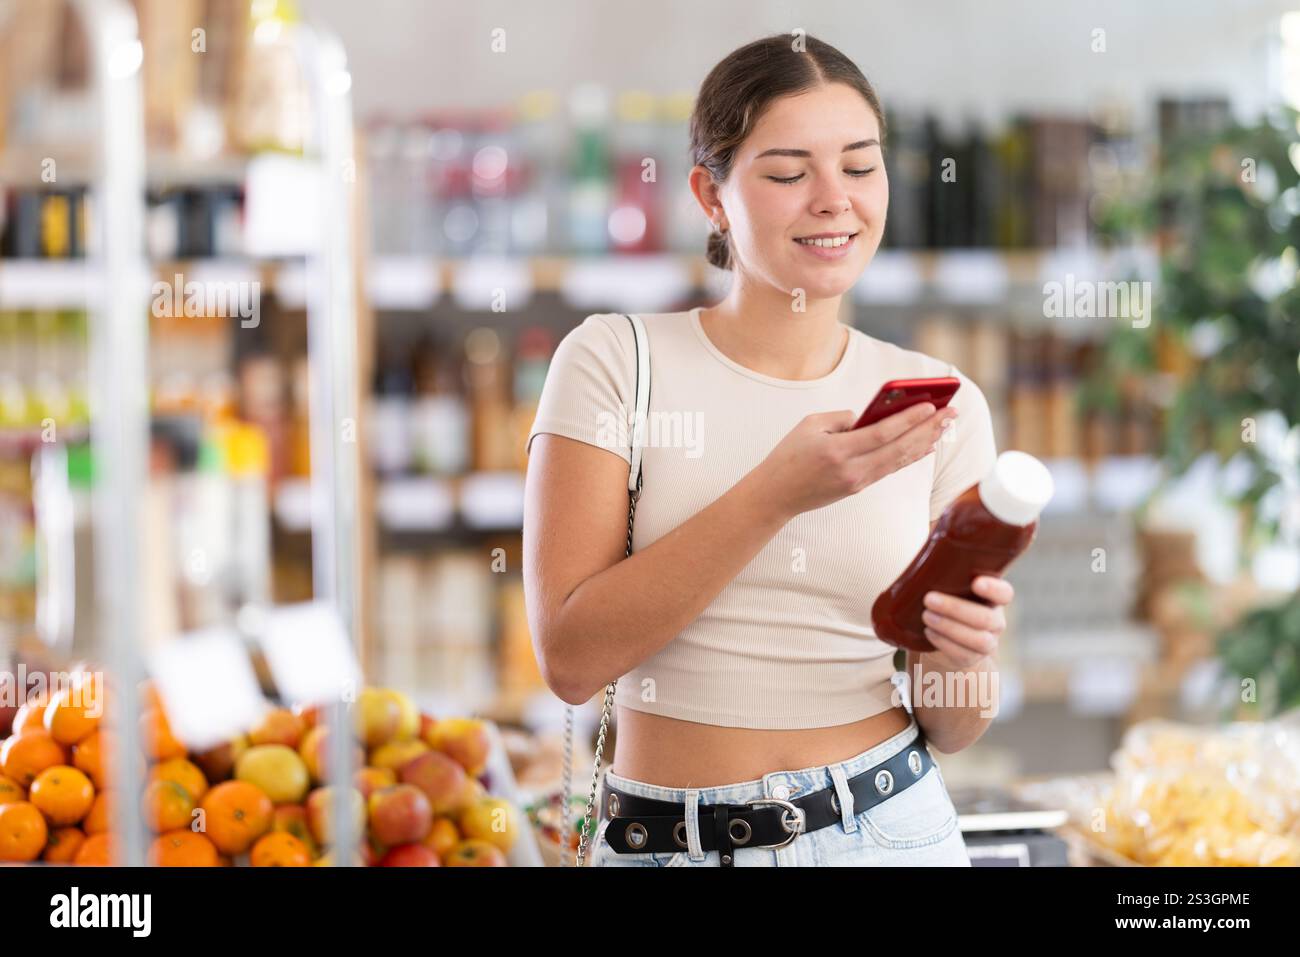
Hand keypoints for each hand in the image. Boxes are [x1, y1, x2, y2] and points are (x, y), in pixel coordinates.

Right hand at [755, 402, 958, 518]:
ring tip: (945, 427)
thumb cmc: (789, 455)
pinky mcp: (858, 487)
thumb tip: (869, 418)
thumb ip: (842, 418)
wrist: (776, 494)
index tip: (931, 406)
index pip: (882, 434)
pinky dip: (910, 456)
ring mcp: (857, 482)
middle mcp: (852, 469)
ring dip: (925, 443)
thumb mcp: (809, 425)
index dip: (909, 420)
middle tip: (951, 414)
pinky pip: (890, 469)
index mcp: (837, 450)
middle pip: (899, 448)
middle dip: (928, 430)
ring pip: (899, 460)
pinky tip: (925, 446)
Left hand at [919, 575, 1012, 669]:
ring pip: (978, 640)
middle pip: (985, 618)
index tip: (976, 583)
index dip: (993, 589)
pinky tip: (928, 632)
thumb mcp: (954, 589)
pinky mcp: (972, 658)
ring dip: (949, 627)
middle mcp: (995, 621)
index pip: (1004, 593)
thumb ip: (950, 578)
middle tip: (929, 599)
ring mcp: (988, 642)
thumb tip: (926, 568)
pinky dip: (943, 642)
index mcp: (994, 599)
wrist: (949, 639)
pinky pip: (963, 654)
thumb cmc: (949, 602)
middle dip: (955, 609)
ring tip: (926, 616)